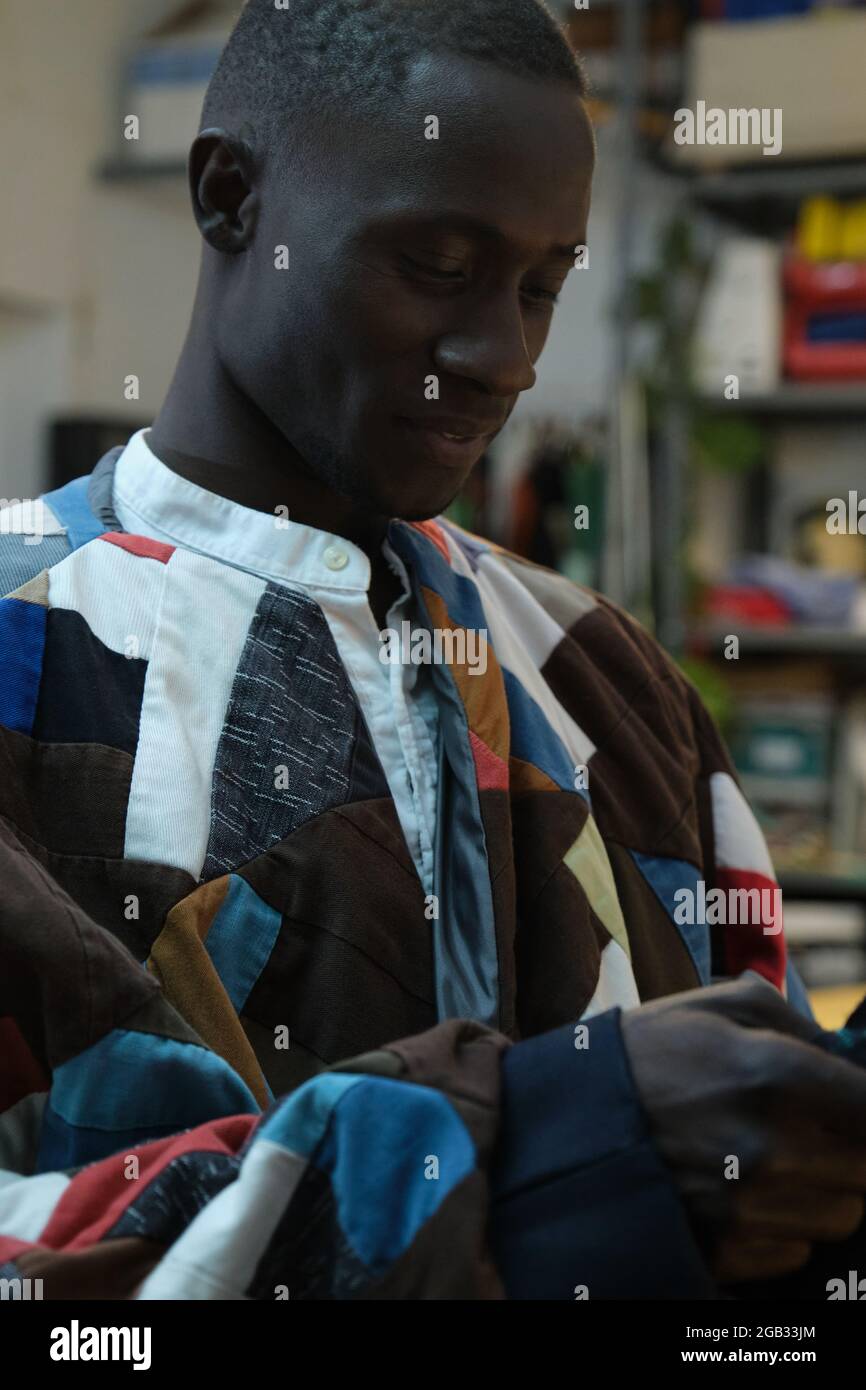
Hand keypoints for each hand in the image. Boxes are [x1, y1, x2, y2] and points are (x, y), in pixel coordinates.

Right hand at [620, 972, 865, 1282]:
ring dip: (822, 1191)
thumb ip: (796, 1021)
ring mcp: (750, 1205)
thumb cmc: (649, 1053)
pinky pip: (797, 1250)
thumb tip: (848, 1057)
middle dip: (848, 1148)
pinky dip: (783, 1226)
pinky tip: (742, 1193)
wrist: (567, 1120)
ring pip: (840, 1214)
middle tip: (810, 1129)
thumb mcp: (717, 1005)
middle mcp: (773, 1146)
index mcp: (776, 1073)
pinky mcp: (729, 1250)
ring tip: (771, 1160)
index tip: (856, 1104)